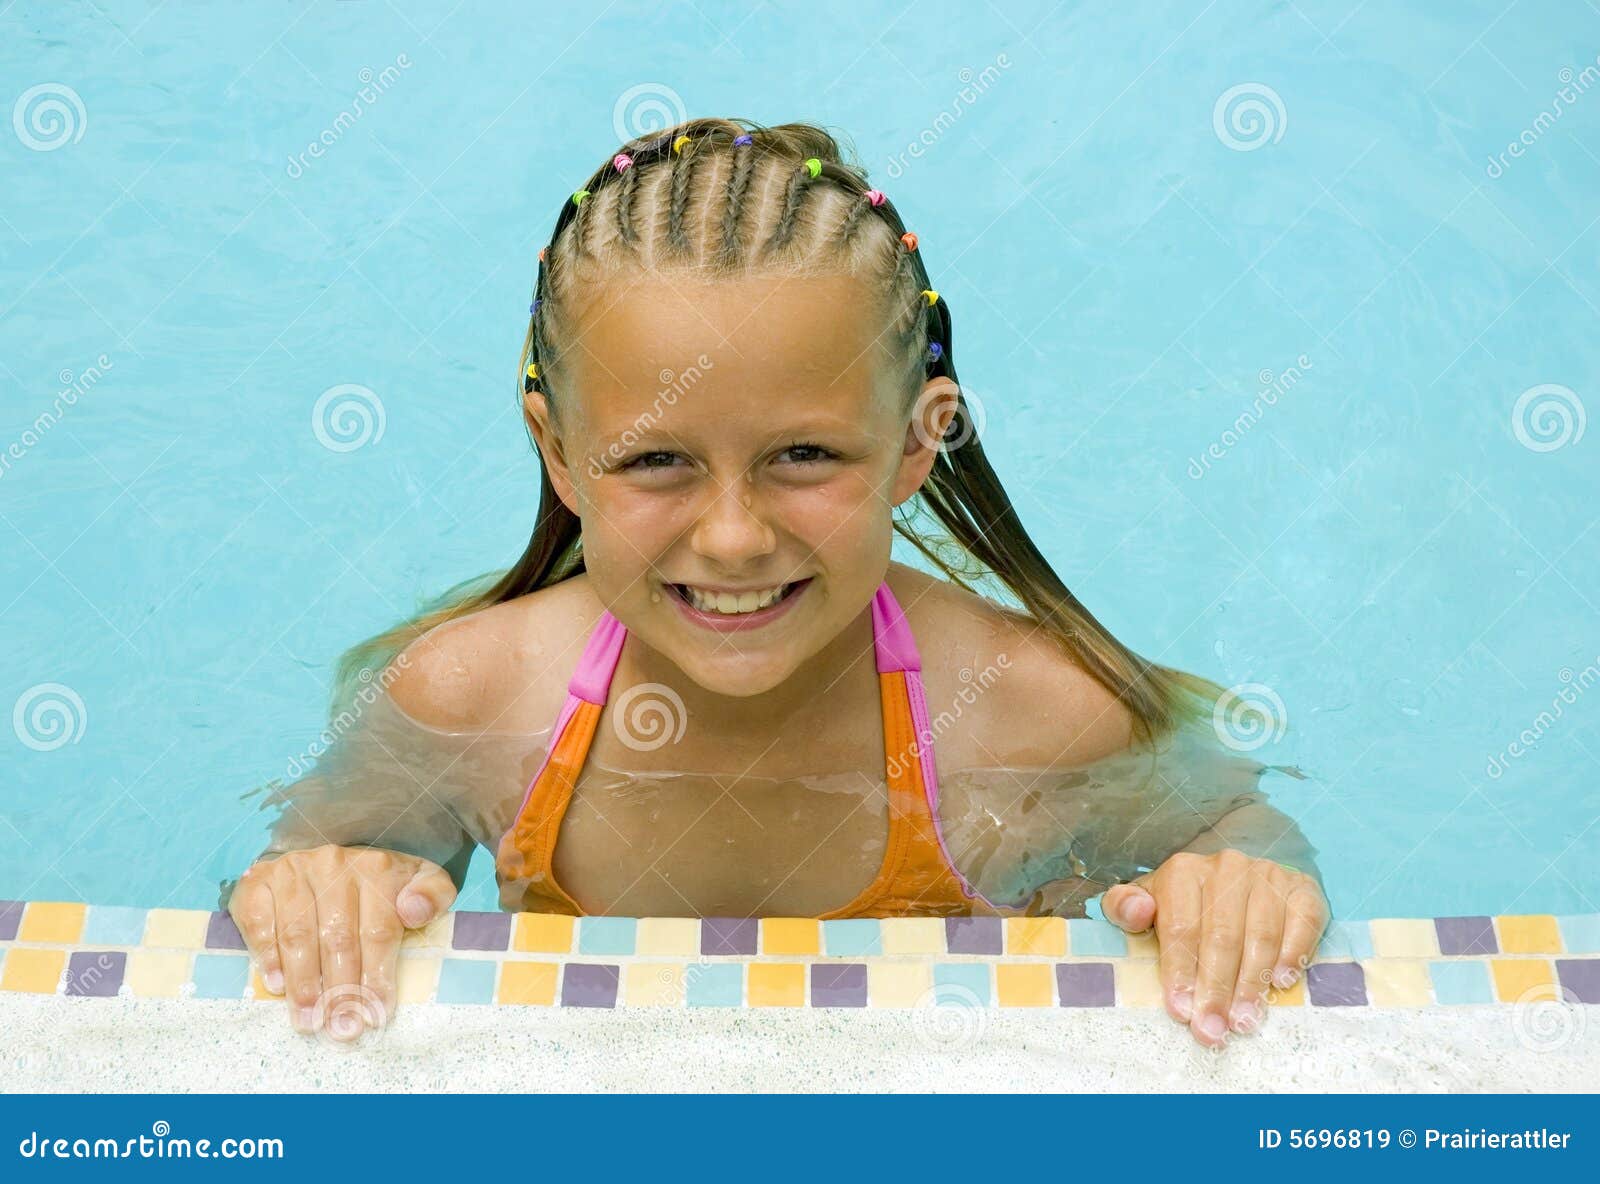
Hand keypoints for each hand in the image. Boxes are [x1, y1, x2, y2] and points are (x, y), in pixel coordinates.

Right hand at [228, 844, 456, 1040]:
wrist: (321, 858)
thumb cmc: (374, 883)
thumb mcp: (416, 880)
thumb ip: (433, 894)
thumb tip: (415, 912)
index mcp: (378, 869)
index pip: (379, 931)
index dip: (378, 976)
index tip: (377, 1014)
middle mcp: (334, 865)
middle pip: (338, 937)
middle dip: (341, 990)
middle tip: (342, 1028)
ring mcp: (294, 871)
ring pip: (299, 934)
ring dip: (303, 983)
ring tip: (309, 1021)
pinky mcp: (259, 881)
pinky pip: (260, 922)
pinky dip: (267, 956)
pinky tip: (275, 986)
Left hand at [1100, 849, 1327, 1047]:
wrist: (1235, 882)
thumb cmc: (1184, 904)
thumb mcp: (1147, 902)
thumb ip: (1123, 906)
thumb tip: (1135, 912)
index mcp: (1183, 871)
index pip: (1181, 927)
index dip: (1180, 972)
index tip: (1182, 1012)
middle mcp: (1226, 867)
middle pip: (1221, 936)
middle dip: (1216, 989)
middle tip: (1214, 1028)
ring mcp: (1267, 875)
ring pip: (1260, 934)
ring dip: (1253, 982)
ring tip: (1245, 1019)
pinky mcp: (1301, 887)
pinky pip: (1303, 921)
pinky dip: (1294, 952)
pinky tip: (1282, 982)